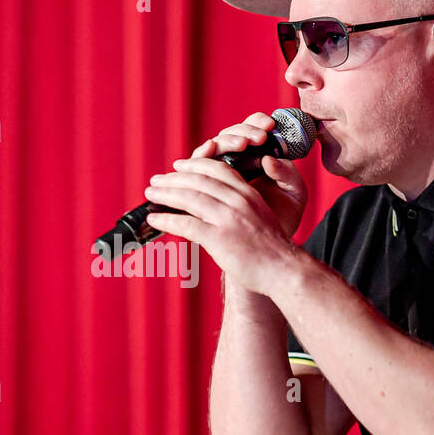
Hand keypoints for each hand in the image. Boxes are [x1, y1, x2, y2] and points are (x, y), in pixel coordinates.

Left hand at [141, 152, 304, 296]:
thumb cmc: (270, 248)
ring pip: (189, 198)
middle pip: (198, 181)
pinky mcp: (220, 238)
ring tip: (150, 194)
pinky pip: (186, 224)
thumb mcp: (258, 216)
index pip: (217, 169)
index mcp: (247, 194)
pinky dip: (167, 219)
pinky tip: (154, 219)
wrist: (283, 270)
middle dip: (173, 179)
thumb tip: (212, 205)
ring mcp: (228, 219)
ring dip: (165, 194)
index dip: (194, 165)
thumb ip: (238, 206)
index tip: (177, 166)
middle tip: (155, 180)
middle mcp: (238, 201)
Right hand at [188, 112, 308, 237]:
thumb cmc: (281, 219)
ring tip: (242, 145)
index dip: (257, 123)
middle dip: (244, 132)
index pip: (252, 130)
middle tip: (258, 138)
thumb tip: (271, 159)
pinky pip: (196, 166)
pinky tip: (209, 150)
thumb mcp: (294, 195)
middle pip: (230, 135)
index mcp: (257, 157)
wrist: (266, 249)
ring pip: (213, 147)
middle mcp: (234, 160)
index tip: (270, 125)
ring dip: (226, 142)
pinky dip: (201, 155)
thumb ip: (288, 174)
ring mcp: (216, 173)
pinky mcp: (200, 187)